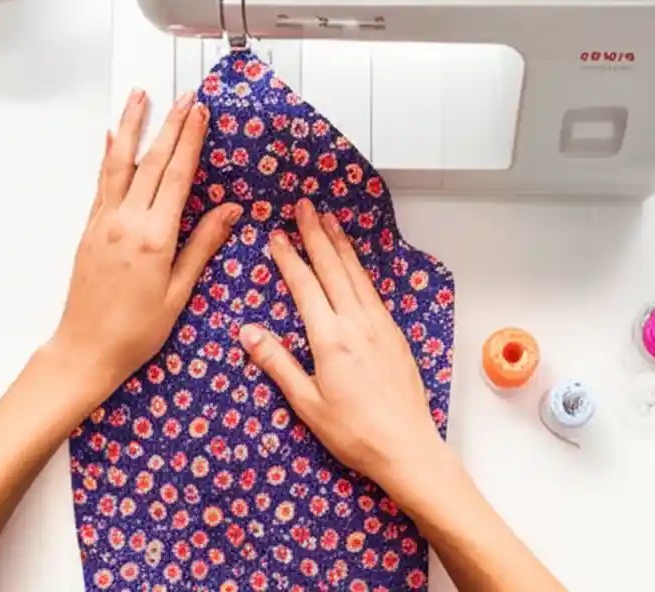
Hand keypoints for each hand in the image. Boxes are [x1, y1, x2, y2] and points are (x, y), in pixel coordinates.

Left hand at [45, 89, 241, 398]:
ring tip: (139, 98)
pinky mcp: (90, 230)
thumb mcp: (179, 292)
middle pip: (151, 162)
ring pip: (118, 163)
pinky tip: (110, 138)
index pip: (176, 177)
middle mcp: (125, 224)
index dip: (190, 141)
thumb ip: (203, 245)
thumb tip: (229, 211)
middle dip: (169, 125)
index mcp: (153, 239)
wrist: (85, 350)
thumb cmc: (134, 332)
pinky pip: (102, 182)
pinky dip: (109, 156)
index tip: (200, 113)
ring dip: (130, 126)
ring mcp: (103, 223)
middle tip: (183, 97)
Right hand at [240, 198, 443, 492]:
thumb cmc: (354, 433)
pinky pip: (373, 290)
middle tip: (304, 207)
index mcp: (331, 339)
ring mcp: (380, 326)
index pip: (306, 286)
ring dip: (341, 244)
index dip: (289, 258)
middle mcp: (358, 324)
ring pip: (357, 275)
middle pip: (333, 269)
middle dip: (316, 235)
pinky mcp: (395, 335)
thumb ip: (278, 364)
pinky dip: (360, 268)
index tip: (276, 235)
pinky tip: (355, 263)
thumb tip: (247, 332)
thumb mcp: (307, 404)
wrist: (407, 447)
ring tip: (329, 220)